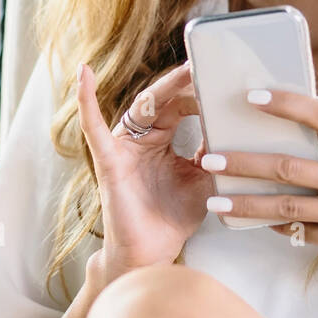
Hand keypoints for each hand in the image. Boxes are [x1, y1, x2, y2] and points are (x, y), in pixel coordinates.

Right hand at [75, 60, 212, 270]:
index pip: (182, 105)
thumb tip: (232, 127)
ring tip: (186, 68)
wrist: (151, 253)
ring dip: (164, 86)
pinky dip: (86, 100)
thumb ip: (214, 152)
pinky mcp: (108, 159)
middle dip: (188, 83)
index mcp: (163, 139)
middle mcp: (142, 138)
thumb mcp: (204, 179)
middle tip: (212, 65)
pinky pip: (93, 126)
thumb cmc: (172, 218)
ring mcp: (123, 146)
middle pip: (165, 100)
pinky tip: (84, 74)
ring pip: (142, 106)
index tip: (223, 76)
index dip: (200, 91)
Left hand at [201, 89, 317, 277]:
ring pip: (286, 206)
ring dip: (246, 202)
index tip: (253, 98)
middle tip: (210, 158)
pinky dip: (275, 225)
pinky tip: (253, 218)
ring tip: (216, 198)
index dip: (287, 104)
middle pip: (288, 167)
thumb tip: (304, 108)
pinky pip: (300, 232)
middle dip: (243, 163)